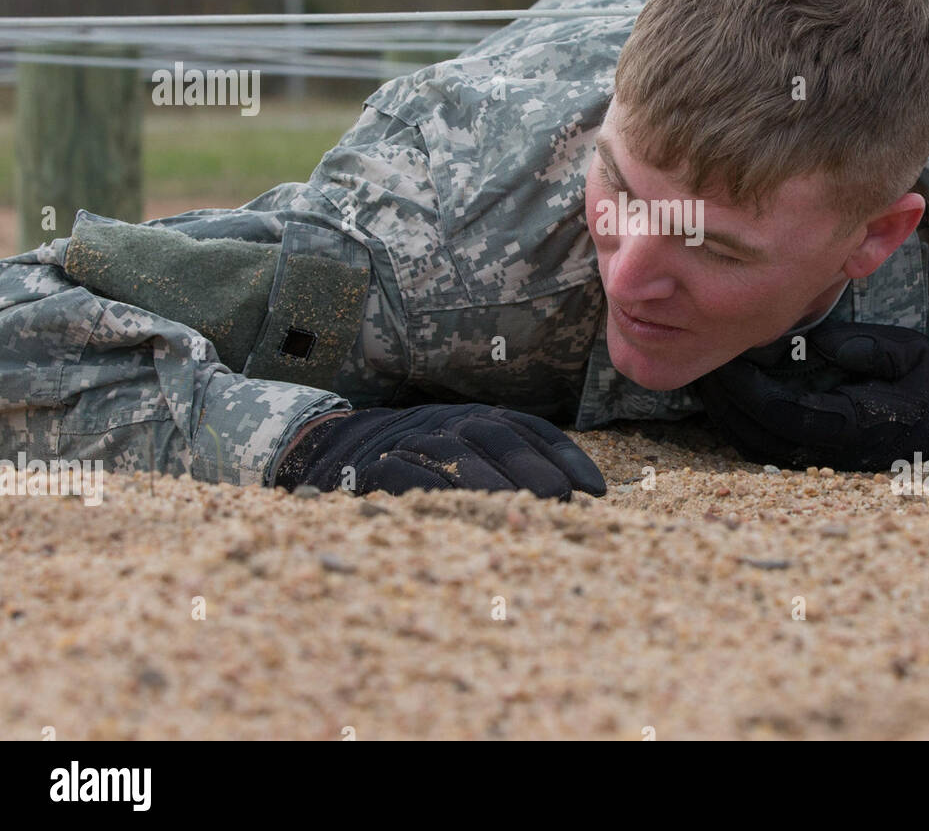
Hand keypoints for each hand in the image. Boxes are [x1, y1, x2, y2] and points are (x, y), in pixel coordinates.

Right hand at [274, 404, 605, 499]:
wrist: (332, 445)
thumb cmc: (418, 454)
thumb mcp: (466, 446)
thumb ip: (512, 461)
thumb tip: (577, 498)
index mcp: (479, 416)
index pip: (532, 430)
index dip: (565, 457)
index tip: (595, 492)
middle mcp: (450, 421)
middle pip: (499, 439)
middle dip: (535, 468)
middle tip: (563, 501)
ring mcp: (412, 441)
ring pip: (458, 456)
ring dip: (493, 482)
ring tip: (523, 510)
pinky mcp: (374, 467)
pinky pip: (405, 475)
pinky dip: (434, 491)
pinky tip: (458, 513)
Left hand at [692, 321, 928, 471]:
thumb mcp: (908, 352)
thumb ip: (861, 347)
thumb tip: (813, 342)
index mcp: (855, 426)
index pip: (784, 415)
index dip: (748, 392)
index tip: (726, 363)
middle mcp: (836, 453)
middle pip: (761, 438)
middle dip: (727, 404)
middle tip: (704, 368)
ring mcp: (829, 462)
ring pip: (761, 449)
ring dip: (730, 417)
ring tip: (711, 381)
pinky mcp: (825, 459)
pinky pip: (772, 449)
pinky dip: (745, 425)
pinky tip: (733, 398)